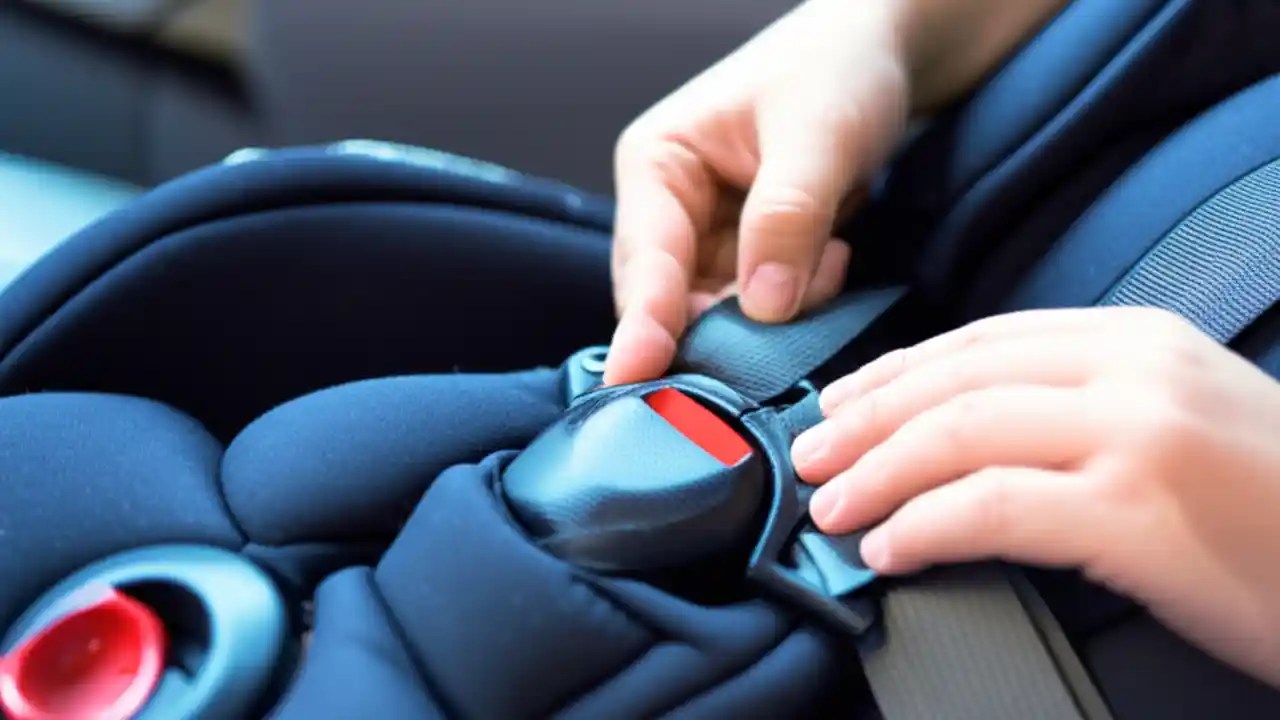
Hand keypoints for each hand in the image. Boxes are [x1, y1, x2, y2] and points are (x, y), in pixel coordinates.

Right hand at [604, 0, 905, 384]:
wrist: (888, 52)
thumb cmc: (840, 68)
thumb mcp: (818, 134)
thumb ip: (787, 218)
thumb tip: (761, 308)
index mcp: (658, 163)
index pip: (646, 260)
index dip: (645, 322)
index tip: (637, 375)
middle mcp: (670, 208)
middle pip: (673, 303)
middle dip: (729, 324)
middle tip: (783, 330)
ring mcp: (709, 238)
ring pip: (722, 315)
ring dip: (779, 312)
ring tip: (832, 253)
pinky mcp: (749, 258)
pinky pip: (763, 310)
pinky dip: (802, 299)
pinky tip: (835, 253)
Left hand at [791, 307, 1279, 686]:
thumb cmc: (1271, 507)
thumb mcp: (1179, 423)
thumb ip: (1083, 409)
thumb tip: (965, 437)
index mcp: (1136, 341)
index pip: (981, 343)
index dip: (893, 376)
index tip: (838, 407)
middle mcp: (1133, 371)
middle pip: (956, 383)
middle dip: (865, 422)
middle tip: (810, 460)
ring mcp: (1138, 436)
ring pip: (962, 435)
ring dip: (877, 473)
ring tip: (831, 508)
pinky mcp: (1140, 512)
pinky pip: (996, 508)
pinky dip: (927, 524)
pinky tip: (890, 548)